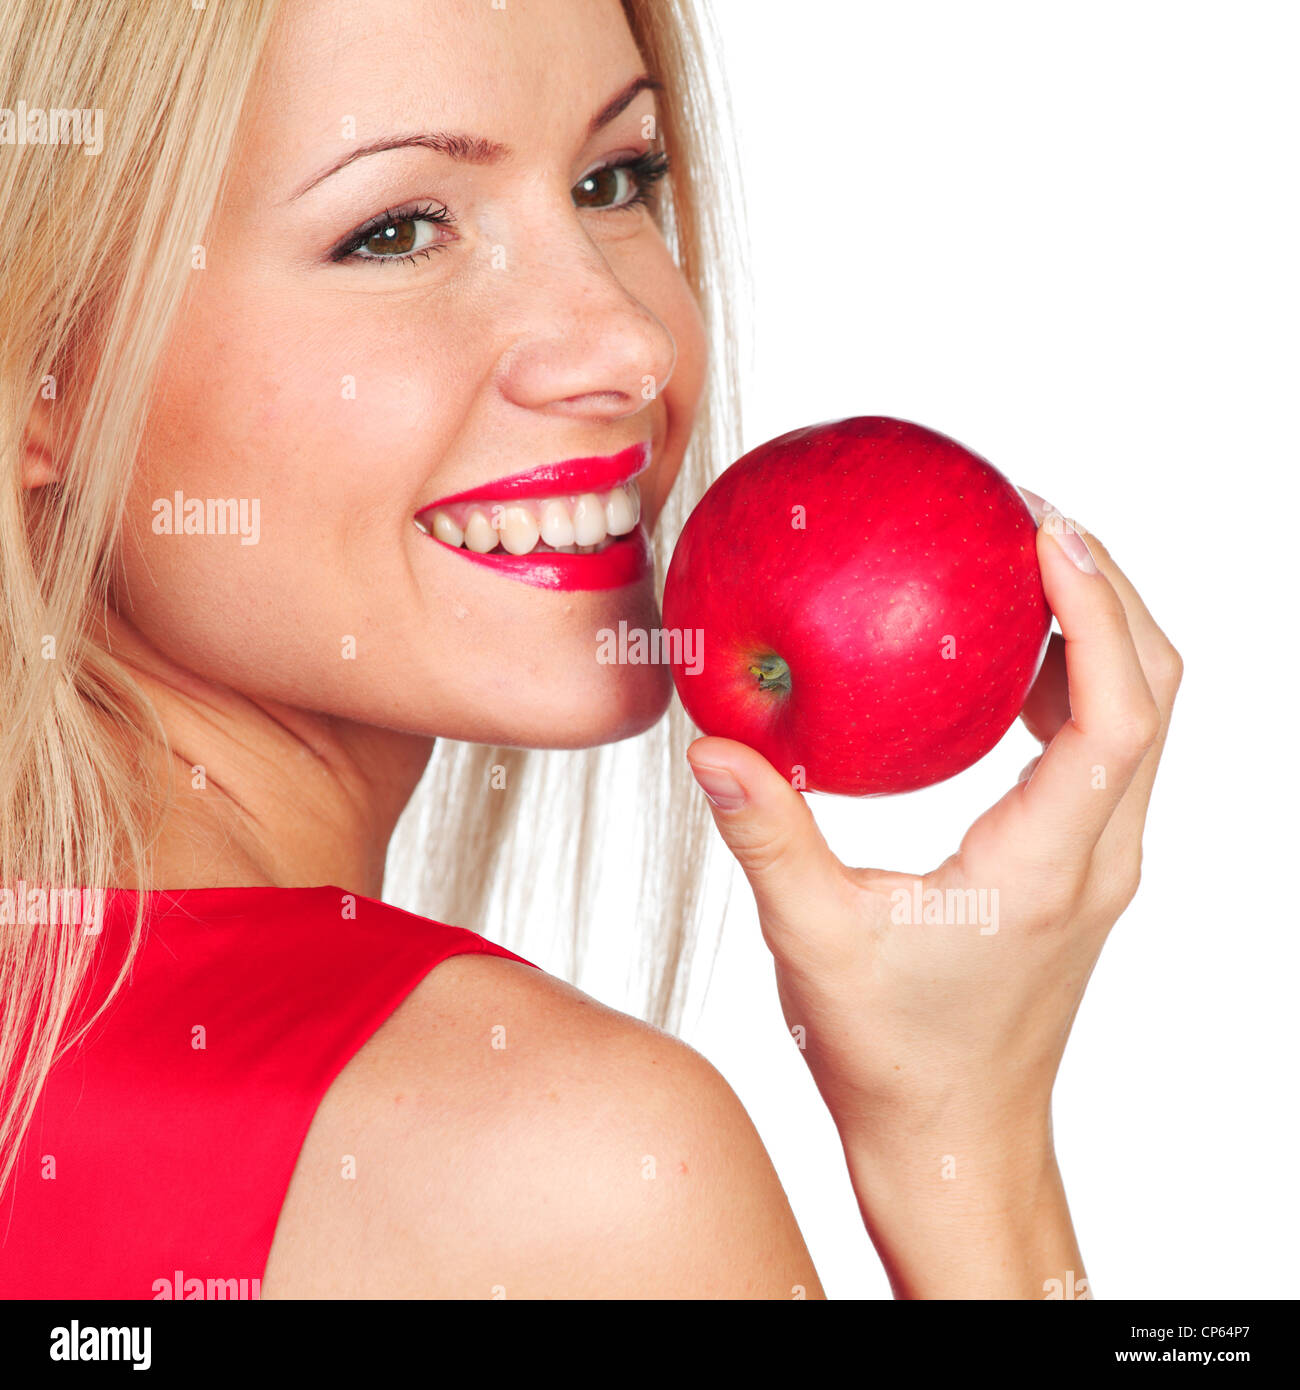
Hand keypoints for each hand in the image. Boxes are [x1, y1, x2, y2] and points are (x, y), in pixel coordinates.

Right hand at [687, 494, 1182, 1158]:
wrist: (955, 1134)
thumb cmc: (894, 1054)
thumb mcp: (815, 941)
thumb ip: (770, 837)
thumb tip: (716, 746)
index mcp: (1050, 865)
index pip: (1118, 712)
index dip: (1098, 611)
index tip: (1047, 531)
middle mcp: (1100, 855)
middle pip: (1157, 691)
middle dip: (1111, 592)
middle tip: (1030, 520)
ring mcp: (1100, 862)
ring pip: (1140, 717)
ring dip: (1100, 632)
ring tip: (1022, 569)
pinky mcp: (1080, 867)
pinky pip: (1101, 749)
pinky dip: (1071, 683)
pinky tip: (996, 669)